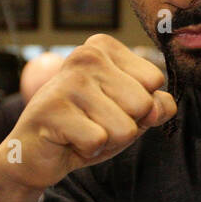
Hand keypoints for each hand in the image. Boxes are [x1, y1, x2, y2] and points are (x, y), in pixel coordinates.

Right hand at [0, 35, 176, 190]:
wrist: (36, 153)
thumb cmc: (86, 127)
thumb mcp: (129, 114)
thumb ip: (156, 106)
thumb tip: (163, 105)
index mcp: (104, 48)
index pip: (155, 81)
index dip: (139, 106)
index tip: (110, 107)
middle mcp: (86, 56)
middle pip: (144, 104)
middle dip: (126, 126)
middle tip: (95, 122)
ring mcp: (68, 82)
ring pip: (125, 128)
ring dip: (108, 140)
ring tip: (83, 131)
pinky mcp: (52, 110)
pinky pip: (99, 141)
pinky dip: (88, 150)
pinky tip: (69, 140)